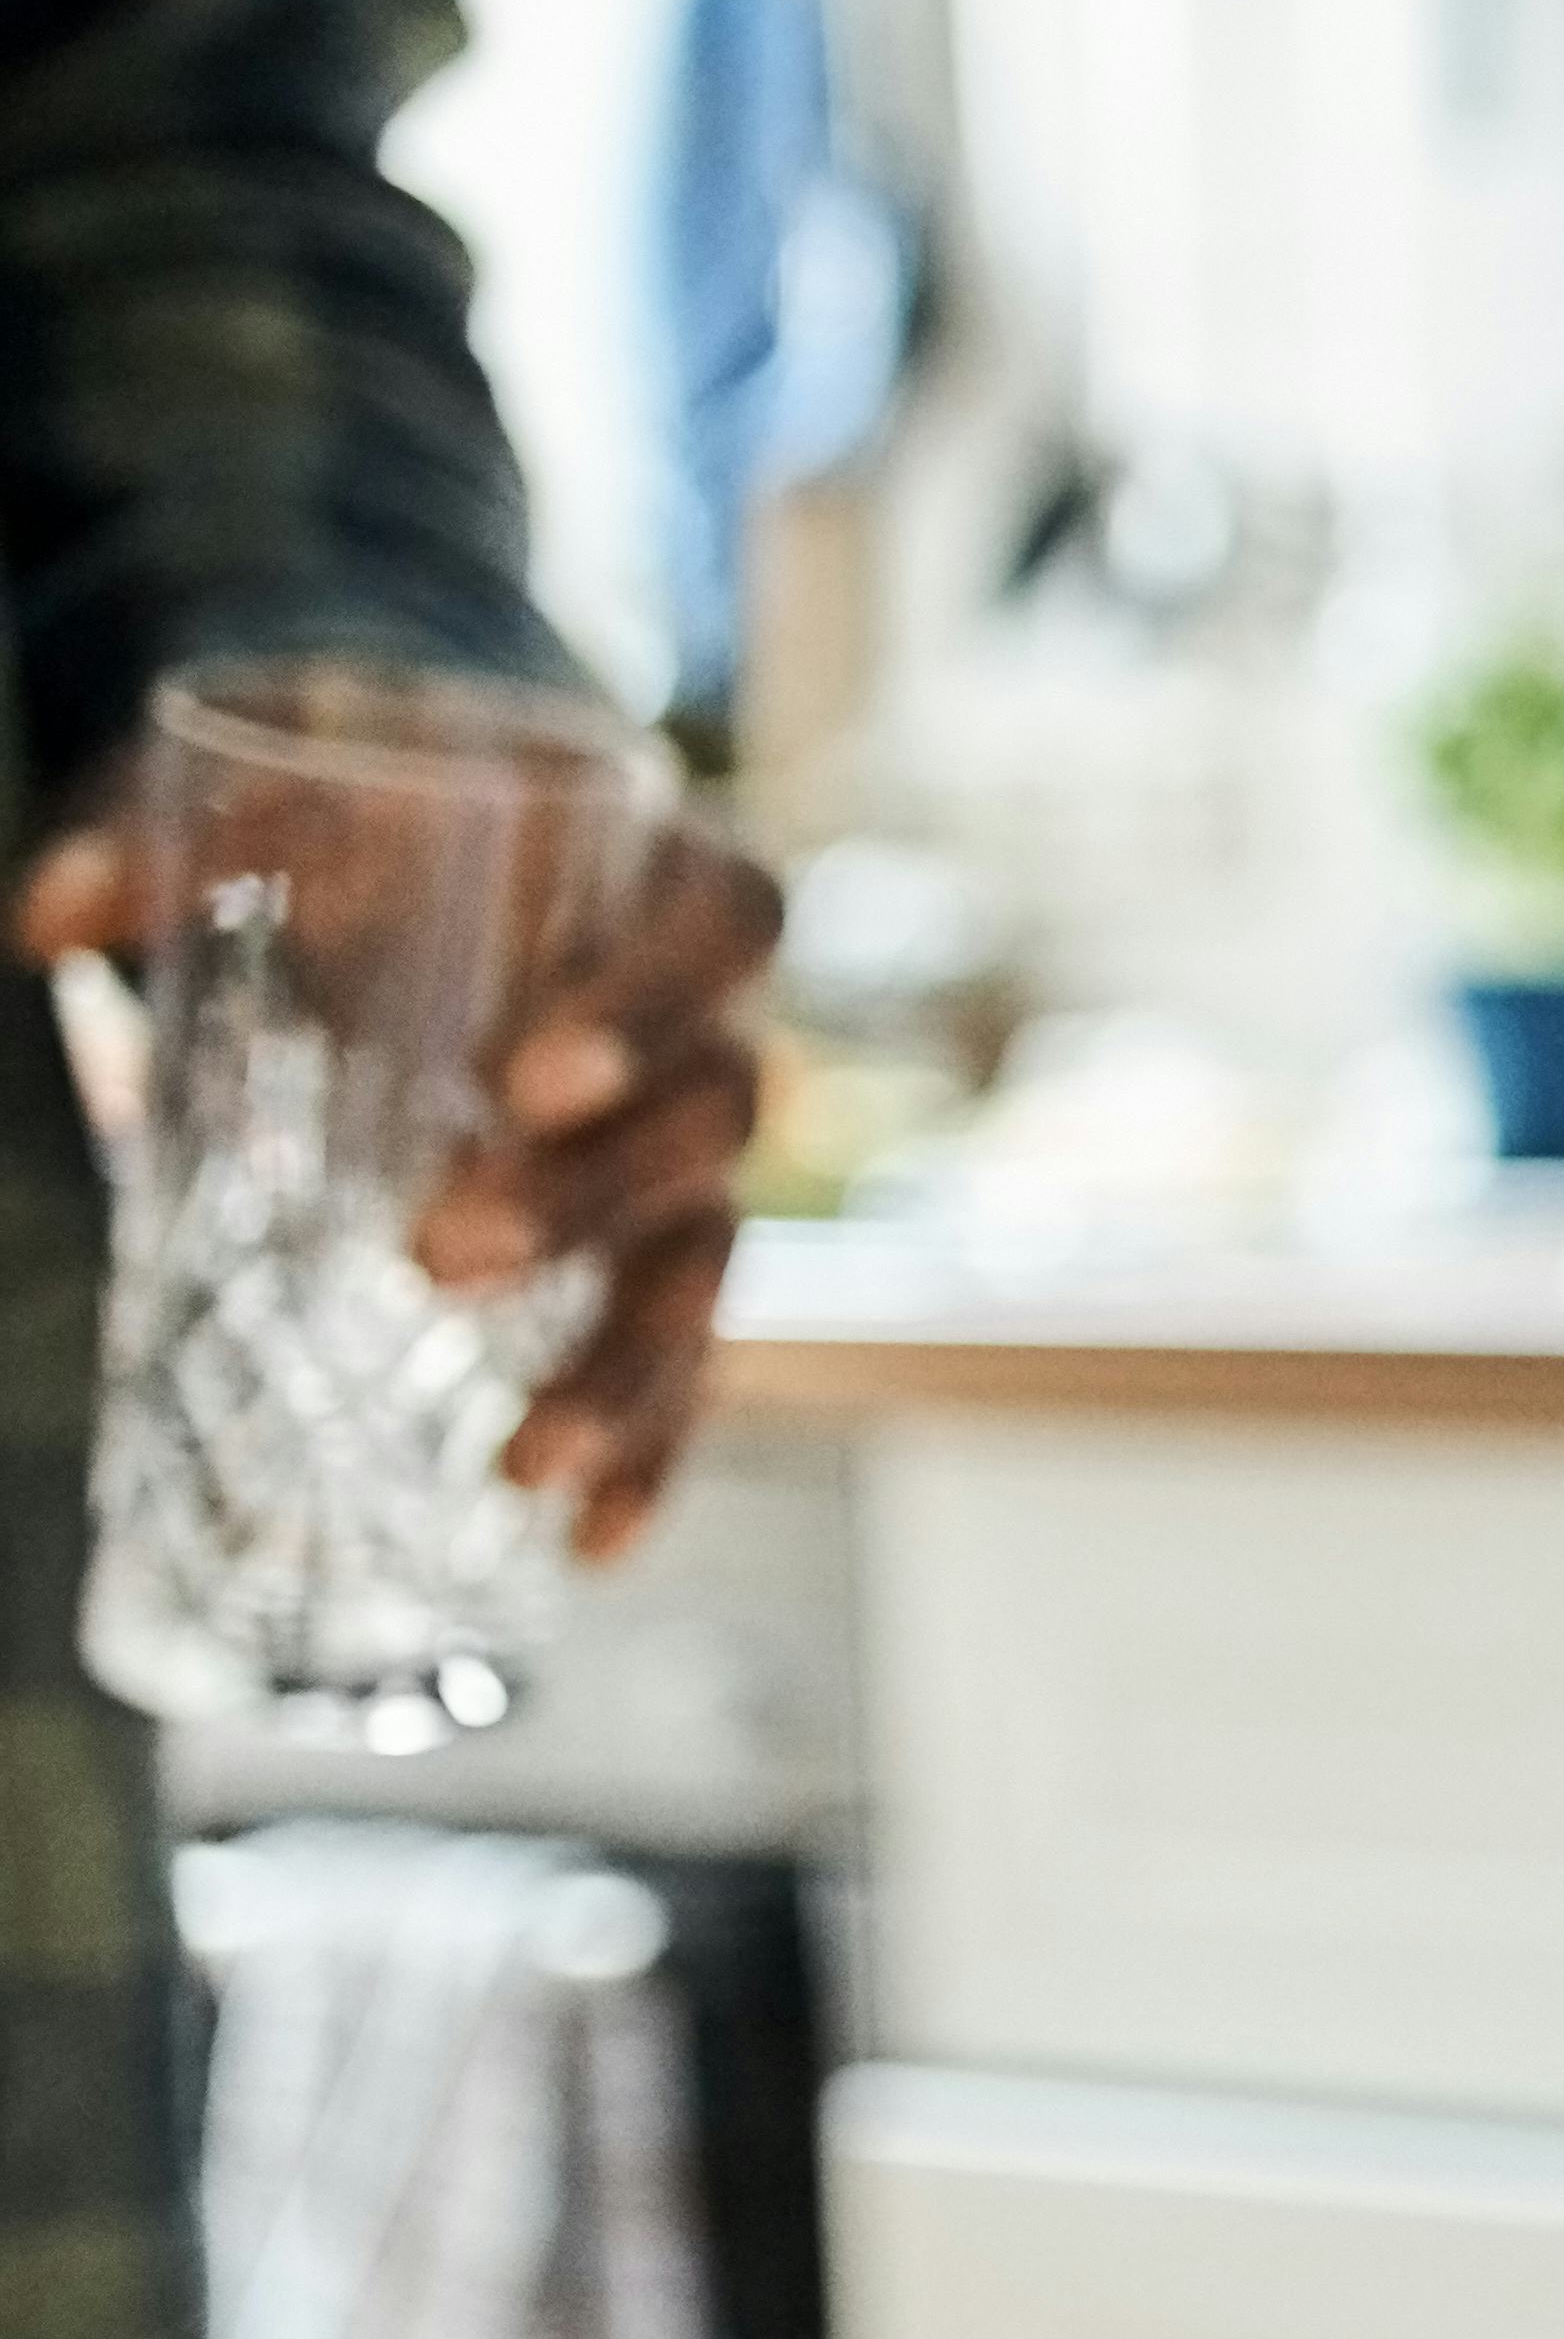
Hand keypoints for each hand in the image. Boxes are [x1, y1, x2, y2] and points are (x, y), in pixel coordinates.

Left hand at [19, 799, 778, 1556]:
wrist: (462, 850)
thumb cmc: (396, 816)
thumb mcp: (291, 791)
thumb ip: (173, 837)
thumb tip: (39, 923)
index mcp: (668, 882)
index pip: (720, 929)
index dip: (644, 1008)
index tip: (527, 1077)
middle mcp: (716, 1026)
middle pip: (708, 1119)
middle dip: (581, 1201)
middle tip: (435, 1253)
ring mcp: (697, 1156)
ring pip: (701, 1263)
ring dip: (623, 1368)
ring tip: (522, 1461)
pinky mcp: (657, 1257)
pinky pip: (689, 1365)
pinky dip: (652, 1456)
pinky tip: (592, 1547)